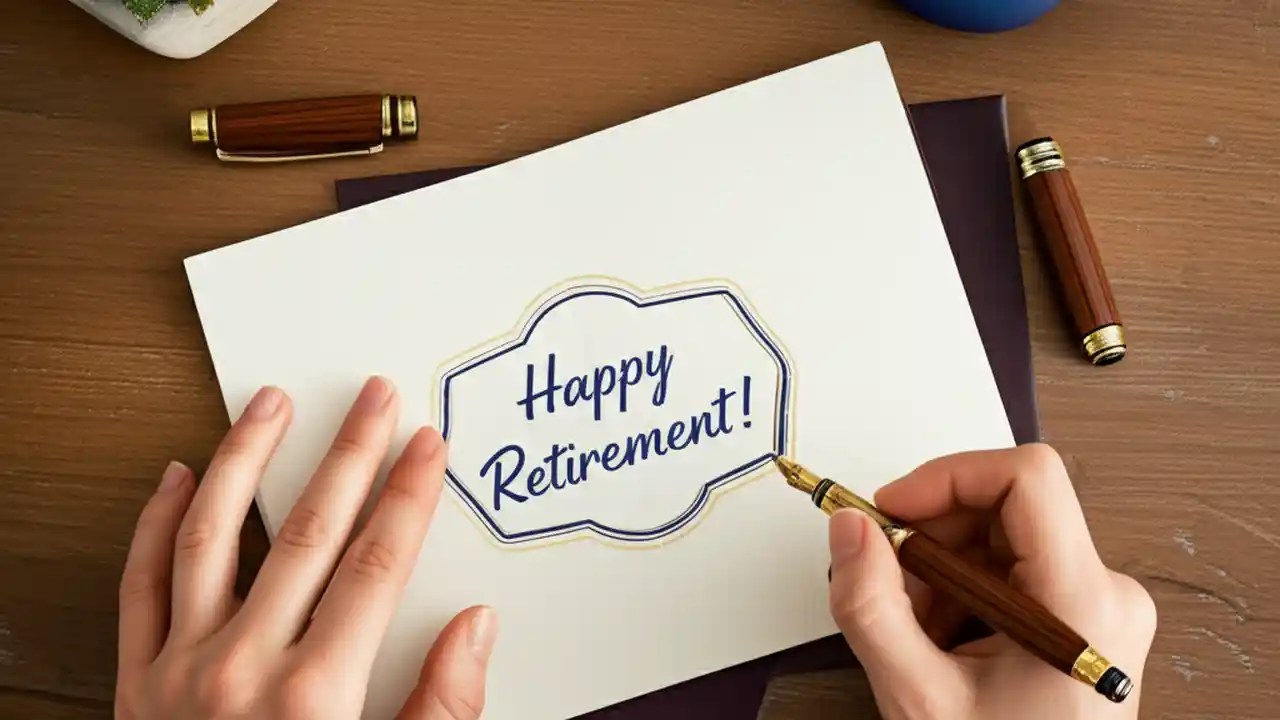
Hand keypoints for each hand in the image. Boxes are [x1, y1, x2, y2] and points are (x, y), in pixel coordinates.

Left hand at [116, 377, 496, 719]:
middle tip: (373, 398)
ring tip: (270, 405)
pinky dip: (155, 522)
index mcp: (315, 698)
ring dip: (246, 458)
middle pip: (309, 532)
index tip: (428, 447)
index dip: (410, 496)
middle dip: (350, 455)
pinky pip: (139, 583)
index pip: (378, 565)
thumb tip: (475, 629)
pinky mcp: (137, 683)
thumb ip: (441, 709)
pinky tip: (180, 473)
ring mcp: (182, 671)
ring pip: (211, 534)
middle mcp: (243, 670)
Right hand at [828, 444, 1155, 719]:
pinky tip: (941, 644)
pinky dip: (959, 593)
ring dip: (938, 571)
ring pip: (998, 537)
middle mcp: (1106, 592)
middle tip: (885, 584)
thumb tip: (849, 529)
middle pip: (1003, 507)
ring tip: (914, 634)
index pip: (1026, 477)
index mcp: (1083, 602)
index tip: (890, 509)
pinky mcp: (1081, 617)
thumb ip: (871, 607)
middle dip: (930, 538)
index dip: (947, 476)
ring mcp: (1098, 605)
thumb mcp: (919, 698)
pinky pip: (1008, 569)